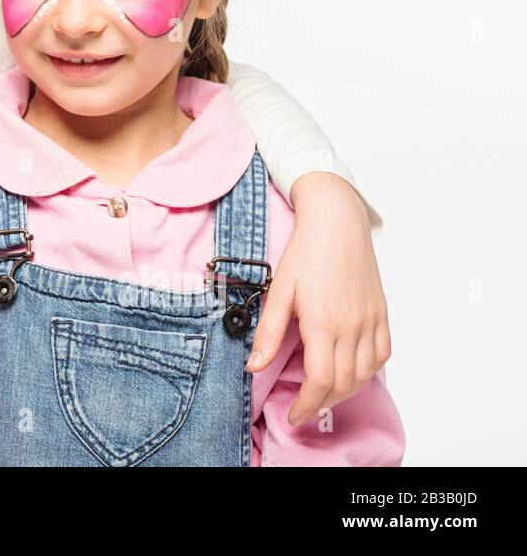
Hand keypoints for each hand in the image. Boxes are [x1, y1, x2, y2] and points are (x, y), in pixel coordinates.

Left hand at [247, 172, 390, 426]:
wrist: (337, 222)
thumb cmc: (305, 253)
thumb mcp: (278, 291)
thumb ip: (267, 332)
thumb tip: (254, 366)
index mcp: (323, 323)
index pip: (320, 380)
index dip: (307, 405)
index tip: (294, 415)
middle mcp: (352, 326)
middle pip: (344, 383)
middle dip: (323, 403)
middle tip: (304, 408)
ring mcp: (371, 320)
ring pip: (365, 373)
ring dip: (346, 391)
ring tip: (324, 394)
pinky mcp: (382, 313)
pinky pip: (382, 354)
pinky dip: (369, 371)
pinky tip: (353, 372)